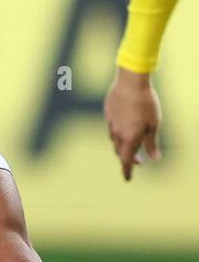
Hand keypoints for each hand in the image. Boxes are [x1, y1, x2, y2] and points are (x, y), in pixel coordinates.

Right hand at [104, 66, 161, 180]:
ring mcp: (110, 122)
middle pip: (120, 152)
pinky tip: (126, 124)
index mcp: (129, 138)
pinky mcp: (107, 113)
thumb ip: (152, 143)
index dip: (127, 171)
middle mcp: (117, 133)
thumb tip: (153, 159)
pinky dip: (118, 131)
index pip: (126, 161)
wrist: (130, 82)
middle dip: (128, 158)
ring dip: (122, 144)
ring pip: (114, 139)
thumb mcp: (154, 124)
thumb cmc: (146, 103)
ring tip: (132, 142)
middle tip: (138, 161)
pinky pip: (112, 126)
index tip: (127, 179)